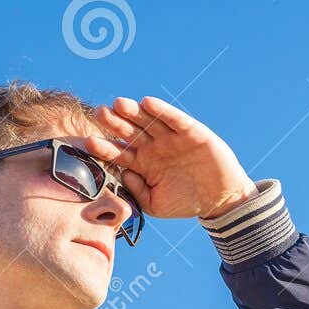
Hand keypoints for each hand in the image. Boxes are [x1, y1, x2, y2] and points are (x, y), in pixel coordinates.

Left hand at [85, 95, 259, 220]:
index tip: (89, 142)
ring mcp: (171, 137)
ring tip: (119, 104)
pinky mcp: (190, 131)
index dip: (105, 147)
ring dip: (134, 112)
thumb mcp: (156, 205)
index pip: (119, 153)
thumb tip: (122, 175)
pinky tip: (148, 103)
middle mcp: (154, 147)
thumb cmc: (185, 203)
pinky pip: (174, 119)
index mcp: (142, 163)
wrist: (219, 199)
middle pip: (129, 132)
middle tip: (100, 113)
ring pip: (149, 121)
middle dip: (115, 123)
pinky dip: (162, 111)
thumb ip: (137, 193)